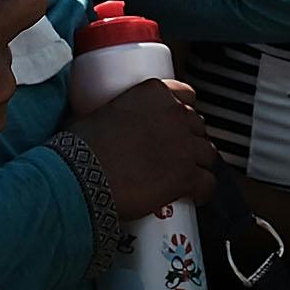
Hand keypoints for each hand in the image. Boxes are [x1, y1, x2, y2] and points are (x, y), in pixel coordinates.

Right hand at [70, 78, 216, 218]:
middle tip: (174, 155)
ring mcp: (184, 145)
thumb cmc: (80, 149)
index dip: (181, 114)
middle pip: (196, 126)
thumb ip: (113, 113)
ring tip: (184, 176)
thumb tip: (105, 125)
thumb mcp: (99, 114)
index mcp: (154, 93)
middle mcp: (175, 114)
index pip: (186, 96)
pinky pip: (208, 183)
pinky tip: (194, 196)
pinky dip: (203, 191)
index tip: (174, 126)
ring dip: (198, 164)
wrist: (81, 177)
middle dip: (189, 140)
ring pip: (207, 154)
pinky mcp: (186, 175)